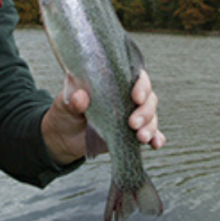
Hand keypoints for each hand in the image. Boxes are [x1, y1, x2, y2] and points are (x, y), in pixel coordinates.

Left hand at [41, 69, 165, 165]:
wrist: (62, 137)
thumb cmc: (65, 111)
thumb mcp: (65, 103)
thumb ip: (73, 99)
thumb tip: (81, 97)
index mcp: (112, 82)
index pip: (135, 76)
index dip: (140, 85)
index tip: (135, 96)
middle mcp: (125, 97)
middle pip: (148, 98)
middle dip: (145, 111)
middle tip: (132, 123)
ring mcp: (130, 115)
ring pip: (151, 116)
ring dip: (150, 126)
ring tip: (140, 137)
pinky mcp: (131, 134)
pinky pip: (151, 134)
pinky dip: (156, 138)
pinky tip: (156, 143)